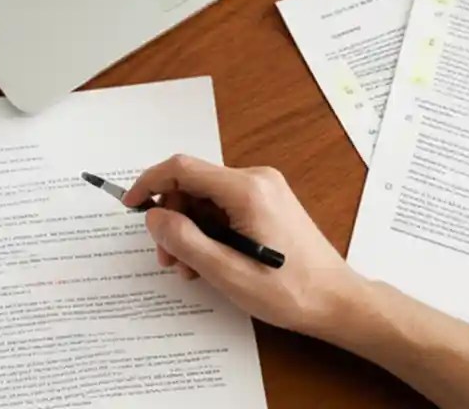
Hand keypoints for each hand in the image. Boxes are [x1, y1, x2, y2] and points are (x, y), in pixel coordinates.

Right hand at [123, 155, 362, 337]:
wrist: (337, 301)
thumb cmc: (289, 291)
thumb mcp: (227, 272)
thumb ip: (185, 240)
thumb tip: (154, 216)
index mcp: (247, 189)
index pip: (182, 168)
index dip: (150, 183)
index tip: (131, 205)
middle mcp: (256, 179)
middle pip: (193, 184)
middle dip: (172, 218)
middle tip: (167, 258)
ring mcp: (265, 190)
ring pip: (207, 199)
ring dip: (190, 229)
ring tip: (189, 268)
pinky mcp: (268, 203)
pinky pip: (225, 207)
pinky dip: (209, 230)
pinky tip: (209, 260)